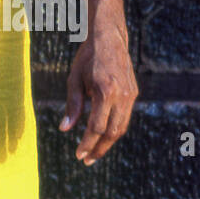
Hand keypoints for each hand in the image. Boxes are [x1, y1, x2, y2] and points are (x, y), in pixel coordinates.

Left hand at [60, 22, 137, 164]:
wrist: (109, 38)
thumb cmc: (87, 58)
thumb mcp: (75, 79)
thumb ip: (73, 105)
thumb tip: (65, 129)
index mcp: (106, 91)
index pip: (97, 127)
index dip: (87, 143)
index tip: (79, 155)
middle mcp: (122, 96)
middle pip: (113, 132)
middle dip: (99, 149)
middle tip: (86, 160)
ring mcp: (131, 95)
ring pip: (122, 127)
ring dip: (108, 142)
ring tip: (94, 152)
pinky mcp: (134, 93)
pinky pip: (124, 117)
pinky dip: (114, 128)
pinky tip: (102, 134)